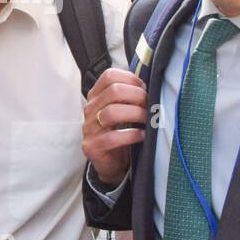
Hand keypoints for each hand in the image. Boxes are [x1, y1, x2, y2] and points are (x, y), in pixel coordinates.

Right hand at [83, 68, 147, 187]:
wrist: (111, 162)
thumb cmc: (120, 132)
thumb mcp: (122, 110)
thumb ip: (129, 96)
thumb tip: (151, 83)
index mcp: (96, 96)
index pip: (109, 76)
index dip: (131, 79)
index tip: (144, 88)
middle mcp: (90, 109)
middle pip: (113, 91)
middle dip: (137, 96)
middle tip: (149, 105)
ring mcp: (89, 128)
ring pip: (112, 112)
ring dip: (135, 113)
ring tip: (147, 119)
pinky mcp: (93, 146)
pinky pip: (113, 138)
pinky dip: (131, 135)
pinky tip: (141, 135)